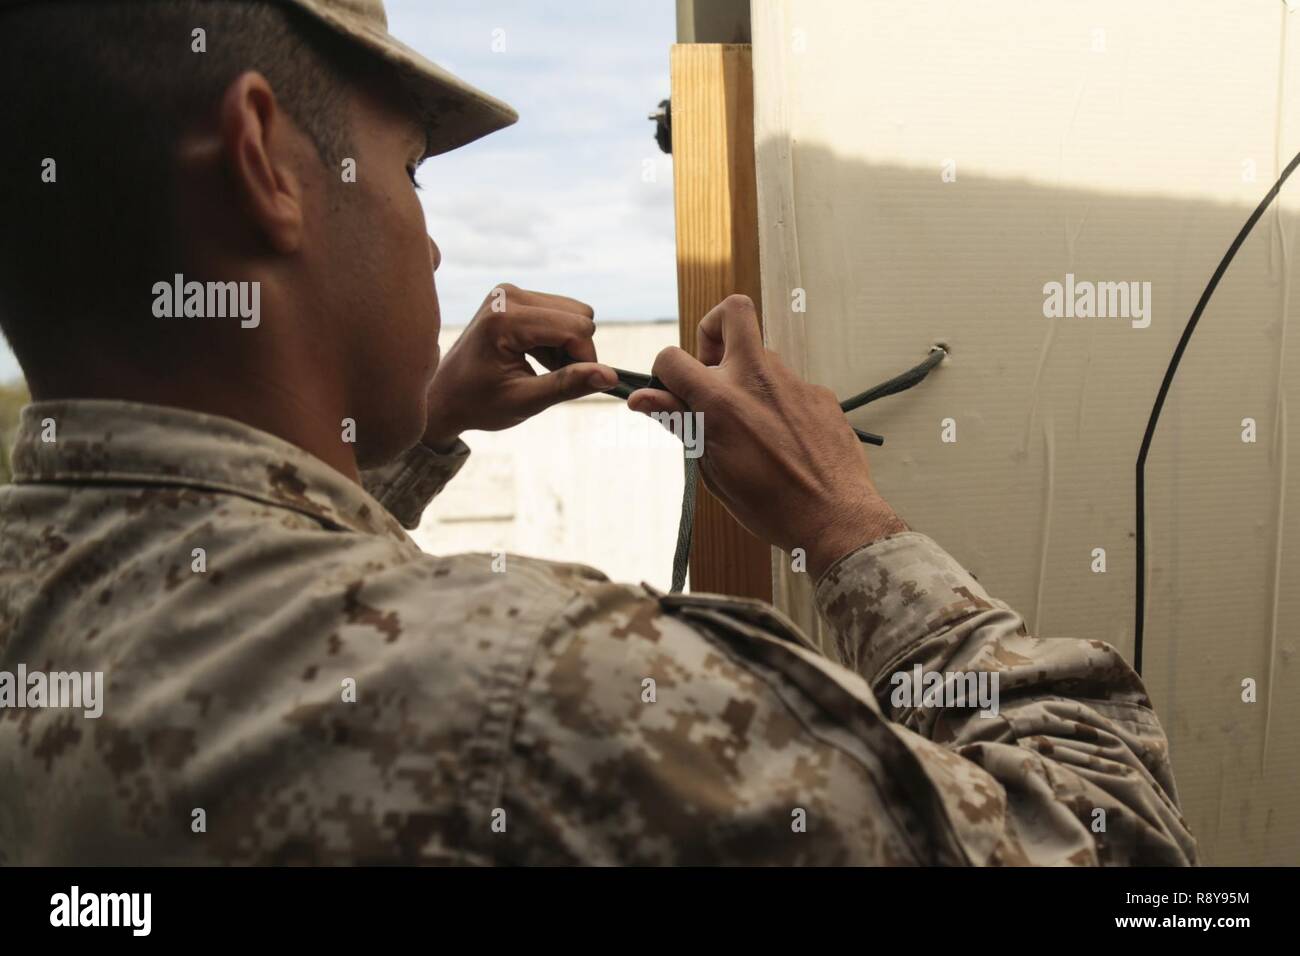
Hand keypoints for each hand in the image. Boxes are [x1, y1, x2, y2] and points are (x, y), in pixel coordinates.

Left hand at [421, 284, 617, 449]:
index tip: (571, 387)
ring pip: (574, 311)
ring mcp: (510, 292)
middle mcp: (508, 295)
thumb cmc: (479, 404)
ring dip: (569, 345)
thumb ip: (568, 385)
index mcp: (506, 319)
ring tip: (543, 370)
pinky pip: (559, 311)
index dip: (584, 361)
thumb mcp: (525, 402)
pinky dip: (558, 338)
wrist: (444, 396)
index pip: (575, 328)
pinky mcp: (514, 296)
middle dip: (578, 350)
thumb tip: (610, 376)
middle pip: (580, 315)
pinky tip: (537, 359)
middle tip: (554, 379)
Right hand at [628, 294, 906, 577]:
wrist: (834, 517)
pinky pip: (789, 384)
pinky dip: (777, 403)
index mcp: (721, 402)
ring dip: (747, 377)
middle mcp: (758, 380)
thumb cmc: (770, 505)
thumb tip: (643, 399)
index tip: (671, 392)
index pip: (672, 358)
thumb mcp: (711, 469)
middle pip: (733, 312)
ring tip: (751, 425)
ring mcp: (794, 383)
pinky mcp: (819, 394)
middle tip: (711, 367)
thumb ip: (680, 423)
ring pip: (762, 356)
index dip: (664, 373)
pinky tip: (783, 440)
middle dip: (713, 328)